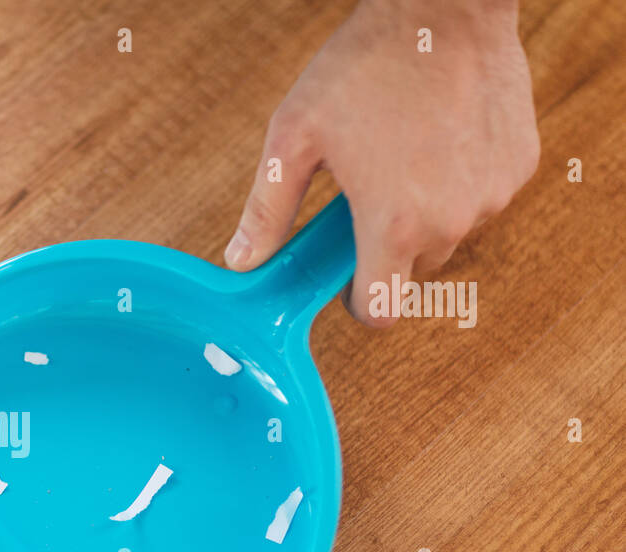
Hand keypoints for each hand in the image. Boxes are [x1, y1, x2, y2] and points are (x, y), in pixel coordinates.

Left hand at [224, 0, 538, 325]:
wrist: (443, 5)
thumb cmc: (365, 66)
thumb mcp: (294, 138)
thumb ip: (267, 210)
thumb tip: (241, 261)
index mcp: (393, 224)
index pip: (381, 311)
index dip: (359, 302)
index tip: (347, 278)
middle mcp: (452, 220)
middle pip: (412, 270)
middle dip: (386, 245)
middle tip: (364, 195)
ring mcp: (493, 194)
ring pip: (450, 233)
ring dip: (425, 213)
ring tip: (400, 156)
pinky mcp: (520, 165)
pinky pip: (483, 196)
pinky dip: (461, 182)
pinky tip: (438, 138)